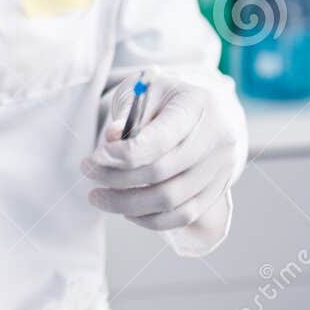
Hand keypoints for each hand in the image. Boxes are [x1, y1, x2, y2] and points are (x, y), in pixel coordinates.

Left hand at [80, 71, 245, 254]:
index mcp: (198, 105)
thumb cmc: (170, 97)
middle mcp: (217, 138)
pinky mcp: (218, 189)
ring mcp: (221, 167)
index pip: (159, 140)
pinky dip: (151, 219)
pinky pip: (184, 215)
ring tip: (98, 197)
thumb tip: (111, 141)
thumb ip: (129, 115)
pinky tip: (127, 211)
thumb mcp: (147, 90)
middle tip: (88, 173)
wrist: (211, 108)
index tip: (95, 157)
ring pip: (170, 200)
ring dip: (128, 204)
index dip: (123, 155)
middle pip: (161, 172)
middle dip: (117, 178)